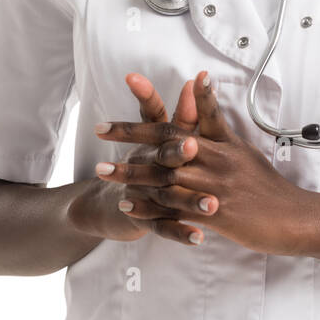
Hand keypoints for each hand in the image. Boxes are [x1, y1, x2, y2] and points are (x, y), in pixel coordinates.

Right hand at [67, 73, 209, 245]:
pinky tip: (198, 238)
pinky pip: (163, 227)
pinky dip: (180, 232)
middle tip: (193, 147)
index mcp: (154, 143)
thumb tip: (194, 82)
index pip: (162, 119)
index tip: (190, 86)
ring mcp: (143, 192)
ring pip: (167, 194)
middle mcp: (146, 164)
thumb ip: (180, 113)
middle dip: (176, 151)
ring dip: (189, 199)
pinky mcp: (143, 218)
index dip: (175, 105)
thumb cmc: (144, 166)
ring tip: (212, 205)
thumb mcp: (159, 138)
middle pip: (162, 156)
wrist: (107, 206)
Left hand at [93, 70, 316, 256]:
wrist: (295, 216)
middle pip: (163, 147)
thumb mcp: (239, 146)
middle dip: (128, 141)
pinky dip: (151, 208)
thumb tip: (199, 78)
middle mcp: (214, 161)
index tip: (109, 122)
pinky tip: (129, 207)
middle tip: (97, 132)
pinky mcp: (218, 214)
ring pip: (166, 178)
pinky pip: (178, 210)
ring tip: (102, 172)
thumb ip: (213, 118)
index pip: (171, 127)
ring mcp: (215, 188)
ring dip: (132, 175)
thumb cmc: (264, 183)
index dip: (138, 124)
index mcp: (217, 143)